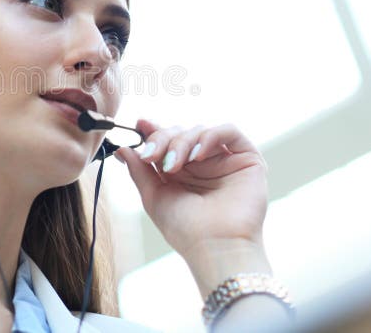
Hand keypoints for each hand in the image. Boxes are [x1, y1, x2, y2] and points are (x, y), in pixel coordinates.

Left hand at [116, 119, 270, 294]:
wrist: (216, 246)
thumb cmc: (185, 229)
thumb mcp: (154, 196)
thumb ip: (140, 170)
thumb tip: (123, 149)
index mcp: (183, 173)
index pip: (168, 141)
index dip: (154, 131)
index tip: (139, 125)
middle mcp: (204, 165)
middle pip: (181, 132)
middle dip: (162, 138)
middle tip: (150, 155)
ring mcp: (225, 161)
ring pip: (200, 130)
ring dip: (181, 142)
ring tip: (173, 166)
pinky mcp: (247, 159)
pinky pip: (229, 131)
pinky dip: (209, 136)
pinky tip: (198, 155)